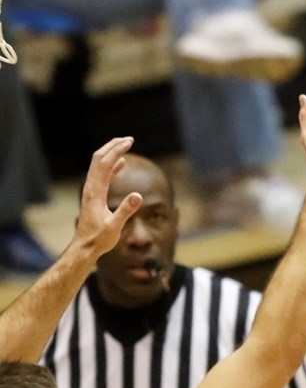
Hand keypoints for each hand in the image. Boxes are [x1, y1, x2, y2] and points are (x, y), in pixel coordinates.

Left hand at [74, 138, 141, 257]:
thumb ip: (125, 210)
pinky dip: (111, 165)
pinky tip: (121, 164)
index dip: (117, 150)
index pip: (105, 164)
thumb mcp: (114, 227)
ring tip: (125, 145)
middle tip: (129, 139)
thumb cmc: (99, 239)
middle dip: (113, 146)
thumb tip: (138, 195)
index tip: (129, 142)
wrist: (84, 248)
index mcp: (95, 192)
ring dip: (111, 153)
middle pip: (99, 159)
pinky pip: (103, 175)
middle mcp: (91, 188)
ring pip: (99, 165)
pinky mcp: (94, 196)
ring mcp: (91, 191)